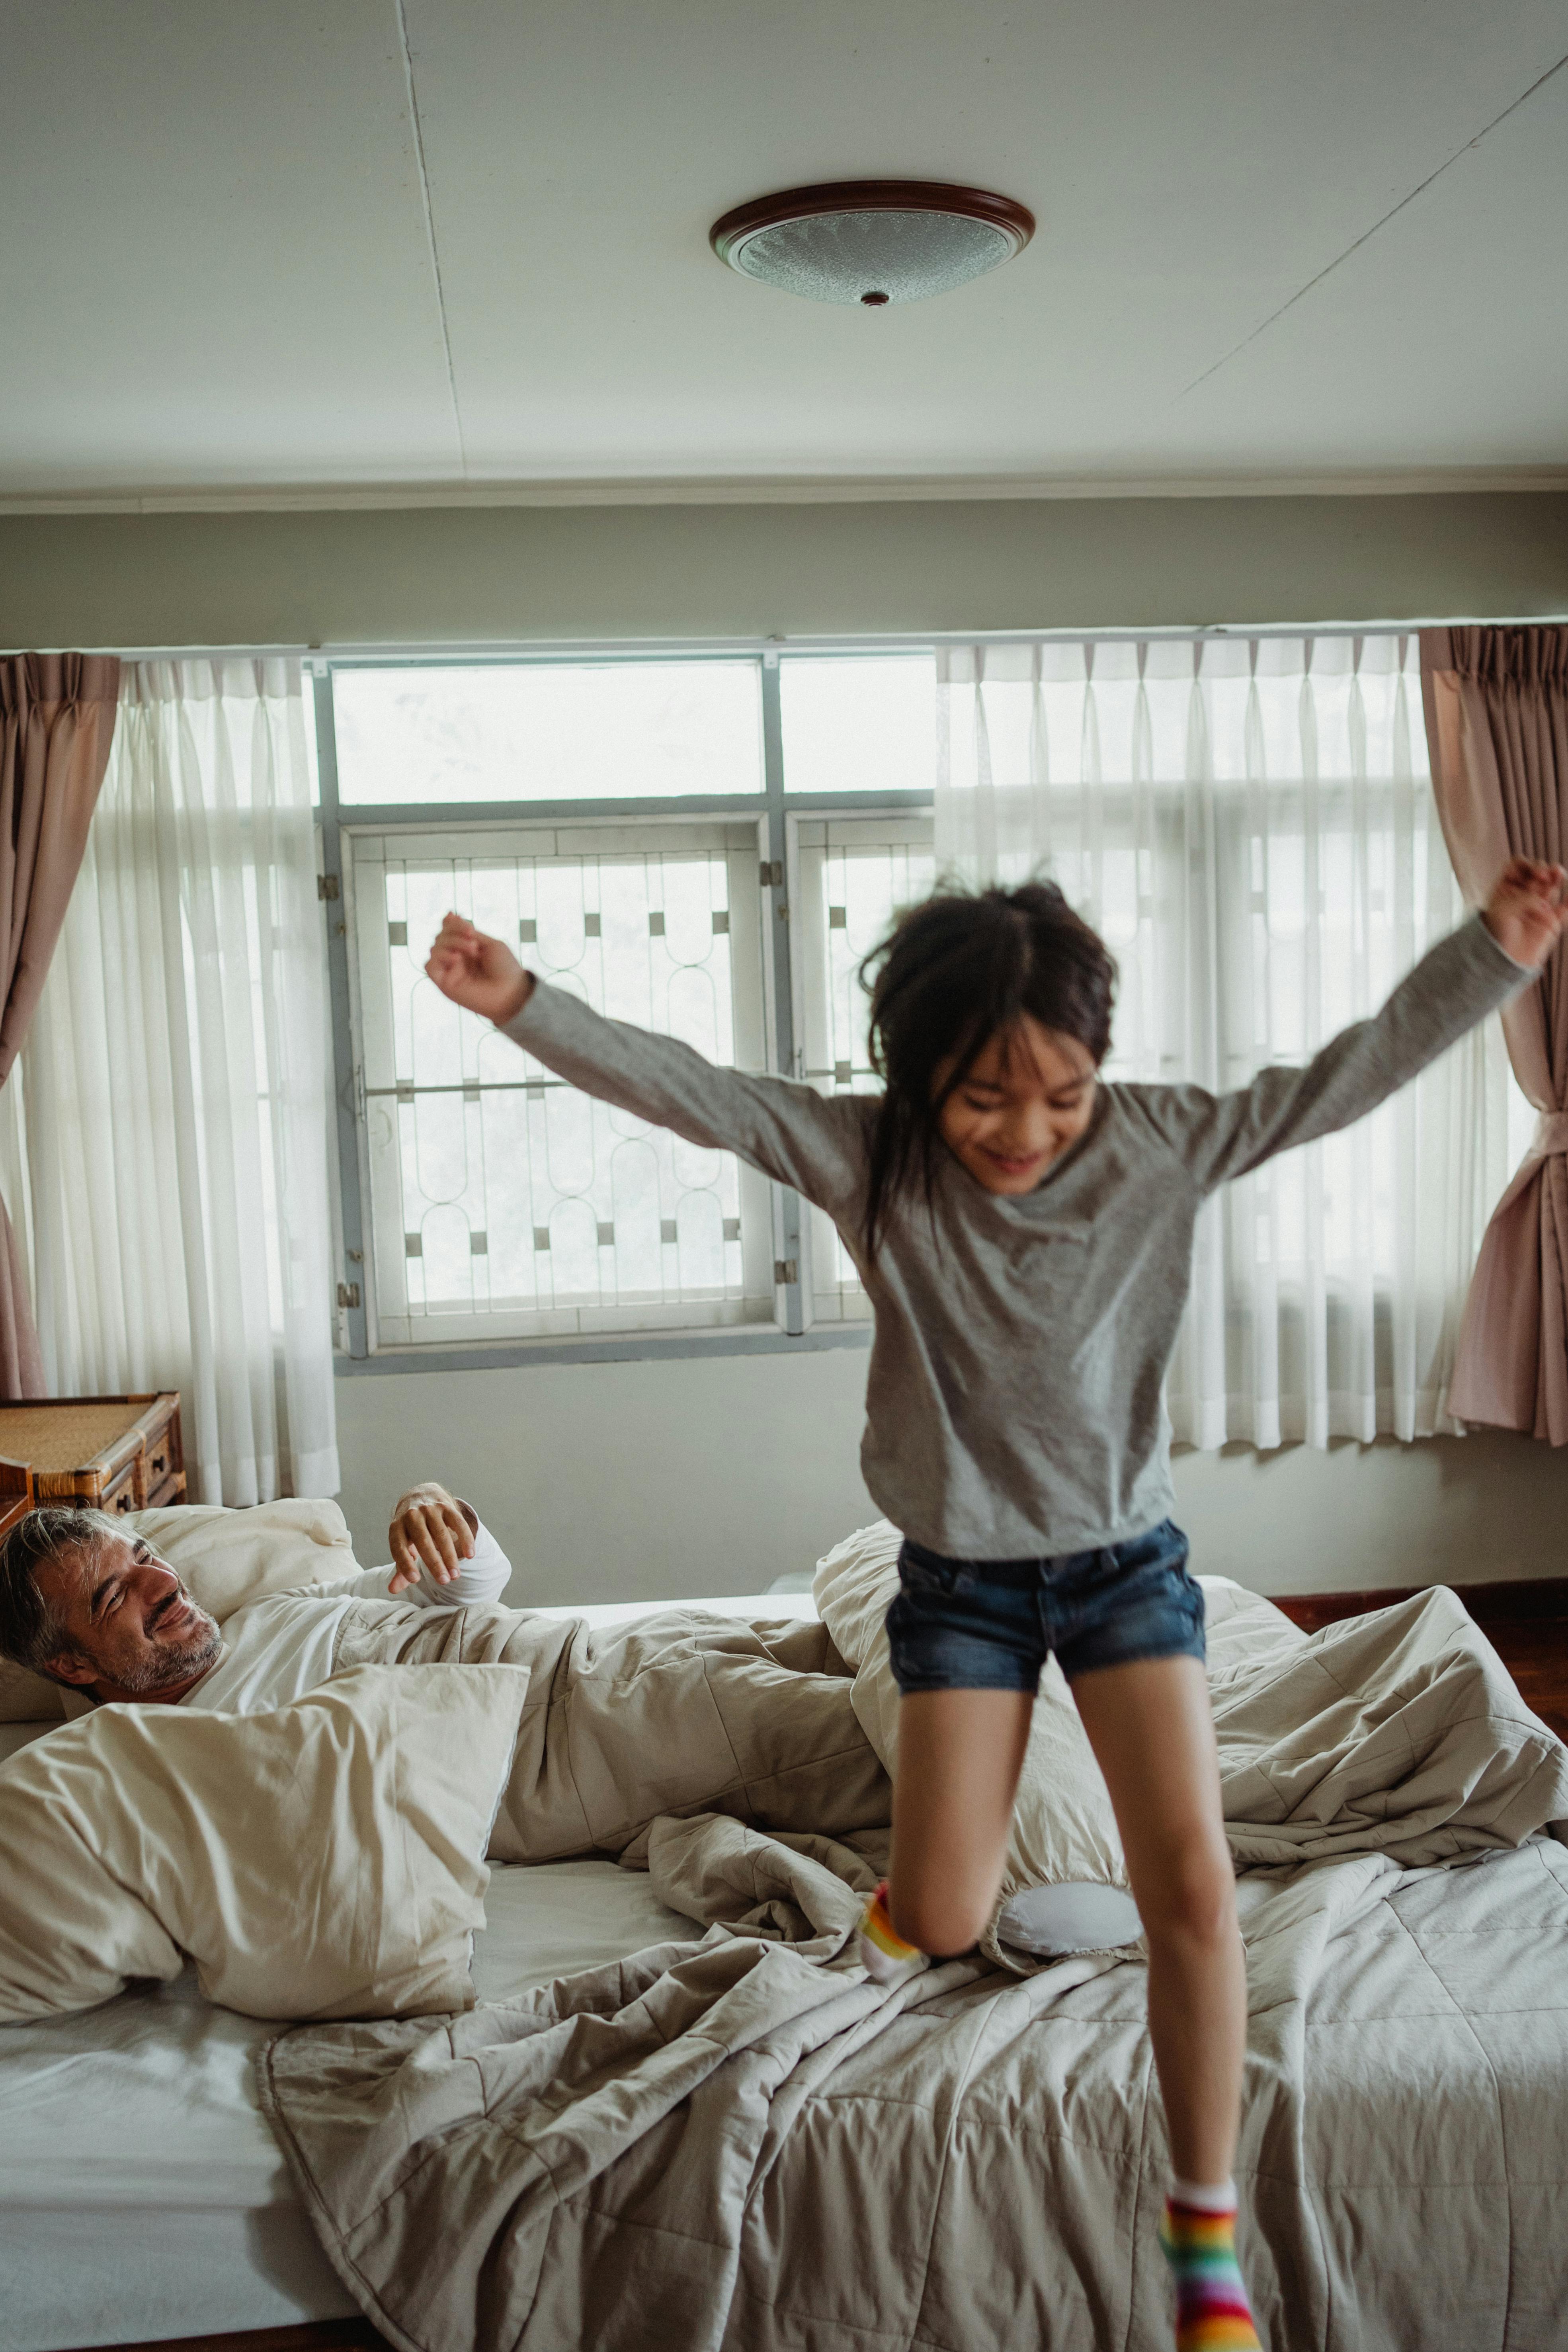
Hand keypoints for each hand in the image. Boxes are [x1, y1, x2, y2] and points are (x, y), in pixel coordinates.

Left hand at [387, 1482, 475, 1594]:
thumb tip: (393, 1590)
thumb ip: (401, 1567)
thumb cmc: (410, 1529)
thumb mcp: (402, 1543)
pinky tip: (470, 1555)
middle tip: (444, 1582)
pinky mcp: (446, 1506)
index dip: (405, 1564)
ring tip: (456, 1576)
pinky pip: (458, 1523)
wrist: (421, 1494)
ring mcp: (430, 1509)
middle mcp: (411, 1516)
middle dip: (434, 1563)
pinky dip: (465, 1539)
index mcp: (396, 1527)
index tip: (414, 1580)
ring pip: (441, 1534)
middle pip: (423, 1541)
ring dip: (450, 1556)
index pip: (398, 1546)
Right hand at [425, 913, 533, 1024]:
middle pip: (440, 937)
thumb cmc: (505, 969)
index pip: (447, 929)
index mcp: (466, 948)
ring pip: (434, 948)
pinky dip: (440, 957)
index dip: (452, 924)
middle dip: (455, 933)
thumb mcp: (489, 943)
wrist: (511, 993)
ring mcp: (449, 971)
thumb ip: (468, 932)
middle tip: (475, 942)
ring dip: (452, 943)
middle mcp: (456, 958)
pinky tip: (456, 959)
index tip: (468, 927)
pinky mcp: (444, 984)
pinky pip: (429, 965)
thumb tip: (448, 914)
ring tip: (473, 950)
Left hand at [1482, 856, 1567, 970]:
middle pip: (1537, 873)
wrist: (1502, 961)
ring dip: (1557, 876)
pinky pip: (1564, 908)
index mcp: (1506, 889)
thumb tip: (1544, 902)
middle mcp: (1523, 895)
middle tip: (1542, 876)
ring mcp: (1538, 906)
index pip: (1517, 867)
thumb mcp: (1503, 910)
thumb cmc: (1496, 935)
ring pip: (1551, 885)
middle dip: (1543, 869)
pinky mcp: (1551, 921)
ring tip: (1559, 873)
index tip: (1530, 873)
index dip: (1526, 865)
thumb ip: (1524, 899)